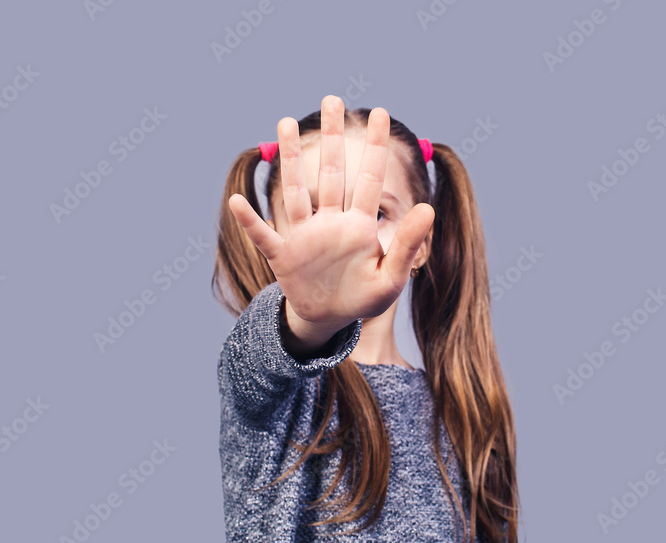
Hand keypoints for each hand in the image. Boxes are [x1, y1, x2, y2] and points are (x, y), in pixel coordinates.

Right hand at [228, 95, 434, 336]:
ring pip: (296, 191)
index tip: (380, 113)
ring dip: (289, 159)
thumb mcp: (391, 278)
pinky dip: (251, 221)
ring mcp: (305, 236)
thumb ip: (407, 244)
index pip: (368, 178)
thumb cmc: (363, 298)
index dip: (374, 146)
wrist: (331, 320)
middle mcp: (331, 222)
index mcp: (358, 225)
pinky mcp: (284, 256)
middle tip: (332, 99)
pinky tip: (236, 201)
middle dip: (331, 137)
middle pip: (330, 172)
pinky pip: (264, 236)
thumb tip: (429, 207)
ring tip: (285, 122)